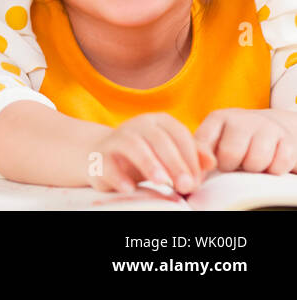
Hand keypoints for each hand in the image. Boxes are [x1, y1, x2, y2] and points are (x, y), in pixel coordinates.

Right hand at [87, 112, 215, 194]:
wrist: (104, 157)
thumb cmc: (147, 158)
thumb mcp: (171, 156)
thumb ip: (192, 157)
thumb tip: (211, 162)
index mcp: (159, 122)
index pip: (179, 134)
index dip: (190, 157)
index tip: (197, 181)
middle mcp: (137, 125)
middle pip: (158, 138)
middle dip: (175, 163)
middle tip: (187, 186)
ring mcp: (116, 138)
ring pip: (133, 145)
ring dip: (149, 164)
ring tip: (162, 183)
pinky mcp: (99, 156)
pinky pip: (107, 163)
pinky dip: (118, 176)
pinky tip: (130, 188)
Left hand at [194, 108, 296, 174]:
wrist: (275, 127)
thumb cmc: (238, 140)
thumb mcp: (216, 139)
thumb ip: (203, 151)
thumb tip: (203, 166)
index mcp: (218, 118)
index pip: (203, 142)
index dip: (207, 161)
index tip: (212, 167)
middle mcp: (241, 119)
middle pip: (230, 154)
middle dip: (231, 167)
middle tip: (236, 164)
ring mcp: (266, 127)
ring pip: (255, 162)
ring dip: (254, 170)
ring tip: (252, 163)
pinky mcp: (287, 140)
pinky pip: (278, 165)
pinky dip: (274, 170)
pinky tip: (270, 162)